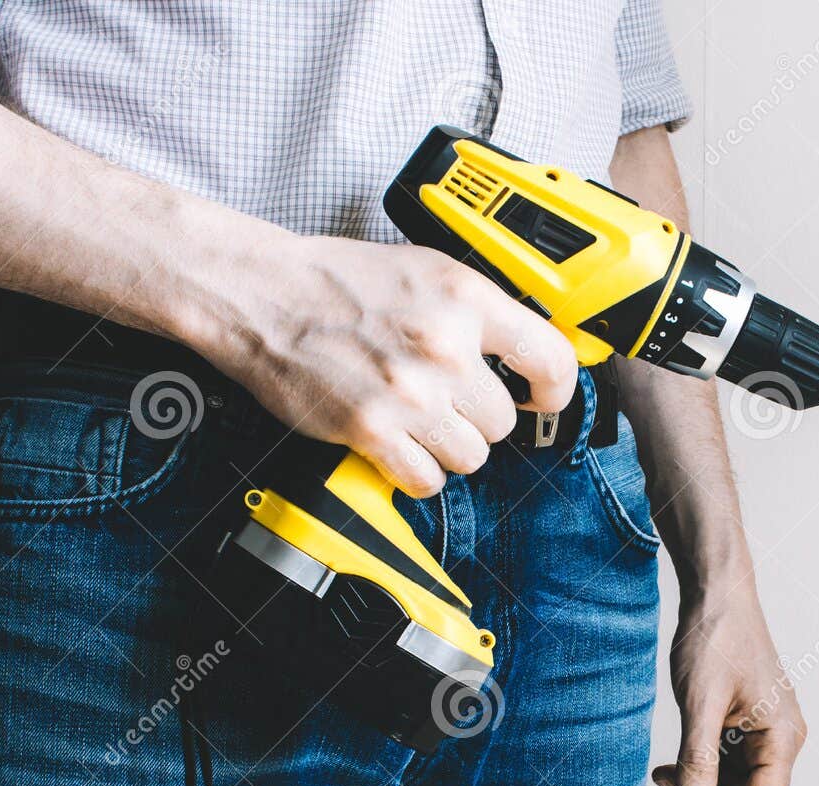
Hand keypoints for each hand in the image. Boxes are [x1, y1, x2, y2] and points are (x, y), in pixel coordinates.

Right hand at [200, 235, 577, 496]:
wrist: (263, 294)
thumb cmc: (340, 282)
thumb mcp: (427, 272)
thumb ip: (480, 312)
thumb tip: (529, 354)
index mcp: (465, 298)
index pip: (550, 358)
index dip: (555, 390)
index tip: (542, 399)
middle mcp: (444, 346)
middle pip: (504, 421)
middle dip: (478, 418)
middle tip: (445, 401)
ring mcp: (410, 393)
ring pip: (471, 456)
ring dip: (448, 447)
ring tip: (418, 420)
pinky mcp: (372, 430)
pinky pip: (427, 480)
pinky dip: (415, 472)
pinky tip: (397, 444)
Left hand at [651, 586, 806, 785]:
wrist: (717, 591)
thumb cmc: (715, 637)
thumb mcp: (700, 704)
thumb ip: (698, 763)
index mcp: (782, 738)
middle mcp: (781, 739)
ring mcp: (765, 731)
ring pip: (736, 784)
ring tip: (663, 772)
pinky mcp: (747, 722)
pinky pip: (728, 762)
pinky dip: (700, 768)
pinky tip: (672, 761)